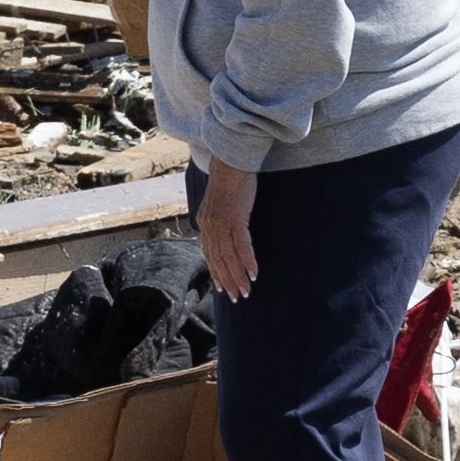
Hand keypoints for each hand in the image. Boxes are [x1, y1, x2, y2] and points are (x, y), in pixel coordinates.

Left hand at [196, 160, 263, 301]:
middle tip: (237, 297)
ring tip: (247, 291)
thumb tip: (224, 233)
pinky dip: (247, 261)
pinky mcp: (235, 218)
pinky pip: (242, 245)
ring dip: (238, 276)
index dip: (216, 272)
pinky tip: (254, 273)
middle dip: (228, 280)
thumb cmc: (230, 182)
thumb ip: (219, 220)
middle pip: (219, 260)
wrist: (230, 163)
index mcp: (205, 224)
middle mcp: (210, 226)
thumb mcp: (220, 204)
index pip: (209, 255)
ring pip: (229, 256)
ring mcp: (222, 223)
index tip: (223, 288)